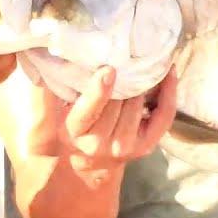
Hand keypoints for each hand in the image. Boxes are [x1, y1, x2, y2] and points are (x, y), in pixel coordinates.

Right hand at [33, 65, 178, 173]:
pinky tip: (170, 72)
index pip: (88, 110)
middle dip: (124, 78)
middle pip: (118, 102)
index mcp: (76, 131)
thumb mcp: (58, 112)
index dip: (99, 90)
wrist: (92, 164)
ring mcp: (125, 146)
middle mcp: (100, 143)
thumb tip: (47, 53)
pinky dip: (168, 93)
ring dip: (143, 82)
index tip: (108, 69)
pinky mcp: (147, 146)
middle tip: (129, 53)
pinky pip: (163, 116)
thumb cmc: (74, 129)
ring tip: (146, 60)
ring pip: (138, 105)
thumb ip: (56, 88)